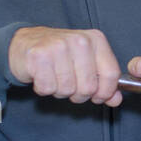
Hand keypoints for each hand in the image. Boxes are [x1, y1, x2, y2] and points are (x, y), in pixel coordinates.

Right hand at [8, 27, 122, 105]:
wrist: (24, 44)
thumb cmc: (59, 55)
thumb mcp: (87, 64)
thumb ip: (104, 82)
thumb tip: (116, 100)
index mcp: (96, 39)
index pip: (111, 74)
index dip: (105, 92)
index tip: (97, 97)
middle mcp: (80, 40)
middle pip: (89, 87)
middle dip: (78, 94)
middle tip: (69, 84)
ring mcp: (58, 46)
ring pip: (68, 89)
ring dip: (59, 91)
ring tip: (54, 77)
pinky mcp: (38, 56)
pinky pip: (48, 88)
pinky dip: (44, 89)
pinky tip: (41, 76)